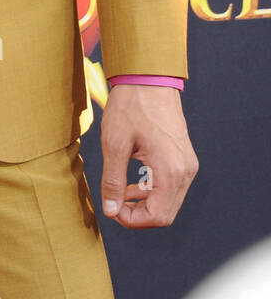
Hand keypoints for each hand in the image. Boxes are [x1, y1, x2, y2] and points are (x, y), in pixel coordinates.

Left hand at [99, 84, 197, 228]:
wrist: (149, 77)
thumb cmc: (132, 105)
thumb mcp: (114, 143)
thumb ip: (113, 181)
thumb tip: (111, 210)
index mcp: (170, 170)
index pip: (157, 217)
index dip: (132, 220)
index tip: (112, 209)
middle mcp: (185, 171)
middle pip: (165, 213)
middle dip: (138, 214)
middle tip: (114, 203)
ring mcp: (187, 164)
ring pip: (169, 201)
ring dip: (145, 203)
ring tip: (120, 191)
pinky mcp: (184, 157)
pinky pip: (171, 186)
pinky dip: (153, 190)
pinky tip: (133, 181)